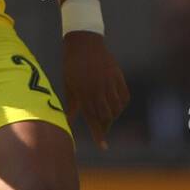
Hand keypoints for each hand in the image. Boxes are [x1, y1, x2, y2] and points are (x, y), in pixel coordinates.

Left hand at [62, 31, 128, 149]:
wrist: (84, 43)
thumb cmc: (72, 66)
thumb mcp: (69, 86)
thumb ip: (70, 106)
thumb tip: (64, 123)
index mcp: (83, 92)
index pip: (93, 118)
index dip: (98, 134)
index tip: (103, 146)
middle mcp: (98, 88)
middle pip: (106, 115)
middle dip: (104, 125)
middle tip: (100, 129)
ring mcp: (110, 82)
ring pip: (116, 108)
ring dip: (112, 116)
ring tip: (106, 118)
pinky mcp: (118, 76)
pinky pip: (124, 97)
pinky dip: (121, 104)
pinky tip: (115, 106)